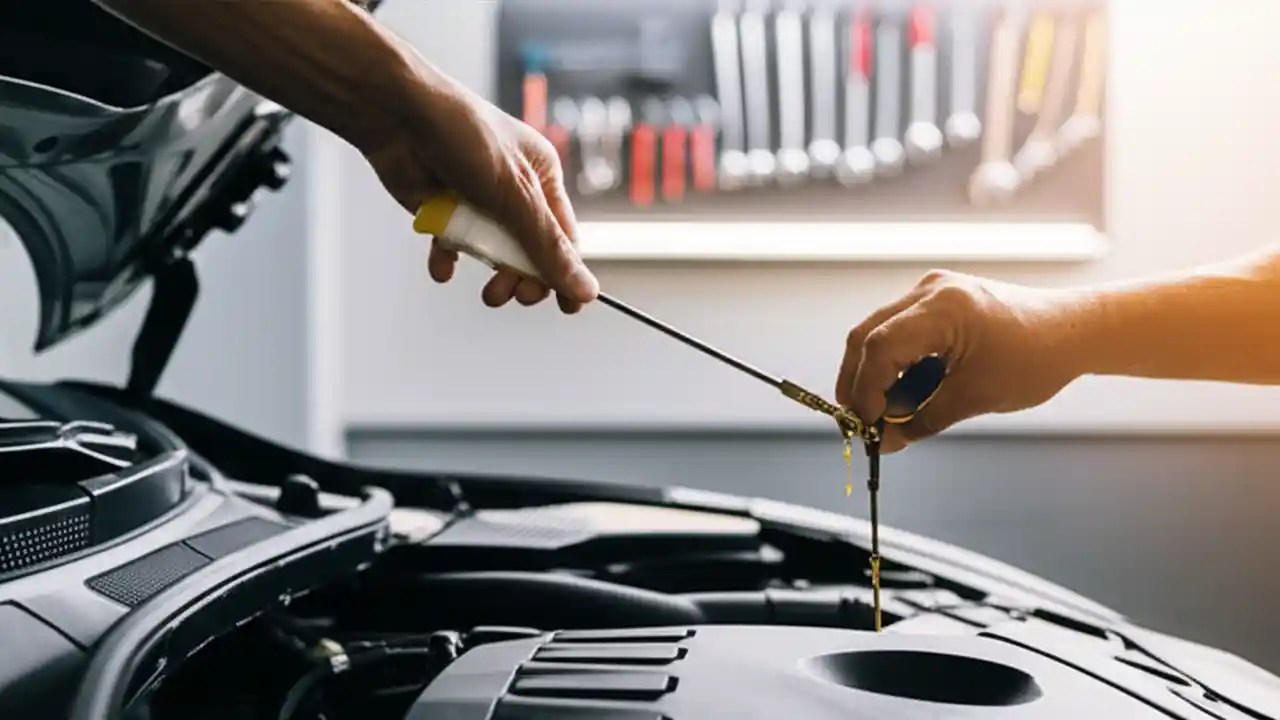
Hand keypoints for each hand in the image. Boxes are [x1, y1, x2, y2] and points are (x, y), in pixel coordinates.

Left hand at [362, 72, 597, 312]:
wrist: (396, 113)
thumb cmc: (462, 135)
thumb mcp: (515, 195)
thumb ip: (547, 248)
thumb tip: (585, 290)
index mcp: (542, 177)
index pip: (564, 237)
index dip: (565, 273)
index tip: (565, 308)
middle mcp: (512, 189)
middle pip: (528, 250)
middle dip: (522, 277)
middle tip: (511, 293)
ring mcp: (476, 199)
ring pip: (491, 252)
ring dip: (489, 274)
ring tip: (487, 291)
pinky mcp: (442, 206)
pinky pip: (452, 243)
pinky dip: (447, 259)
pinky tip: (442, 266)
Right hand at [836, 270, 1085, 452]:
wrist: (1072, 331)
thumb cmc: (1036, 360)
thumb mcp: (976, 398)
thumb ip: (923, 419)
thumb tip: (884, 441)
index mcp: (945, 308)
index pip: (880, 346)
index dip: (866, 390)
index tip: (866, 425)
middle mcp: (931, 290)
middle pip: (866, 335)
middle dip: (857, 382)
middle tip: (859, 421)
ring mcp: (931, 290)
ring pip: (876, 332)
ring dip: (873, 373)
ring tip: (883, 411)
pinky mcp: (936, 300)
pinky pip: (897, 329)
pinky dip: (892, 362)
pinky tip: (902, 391)